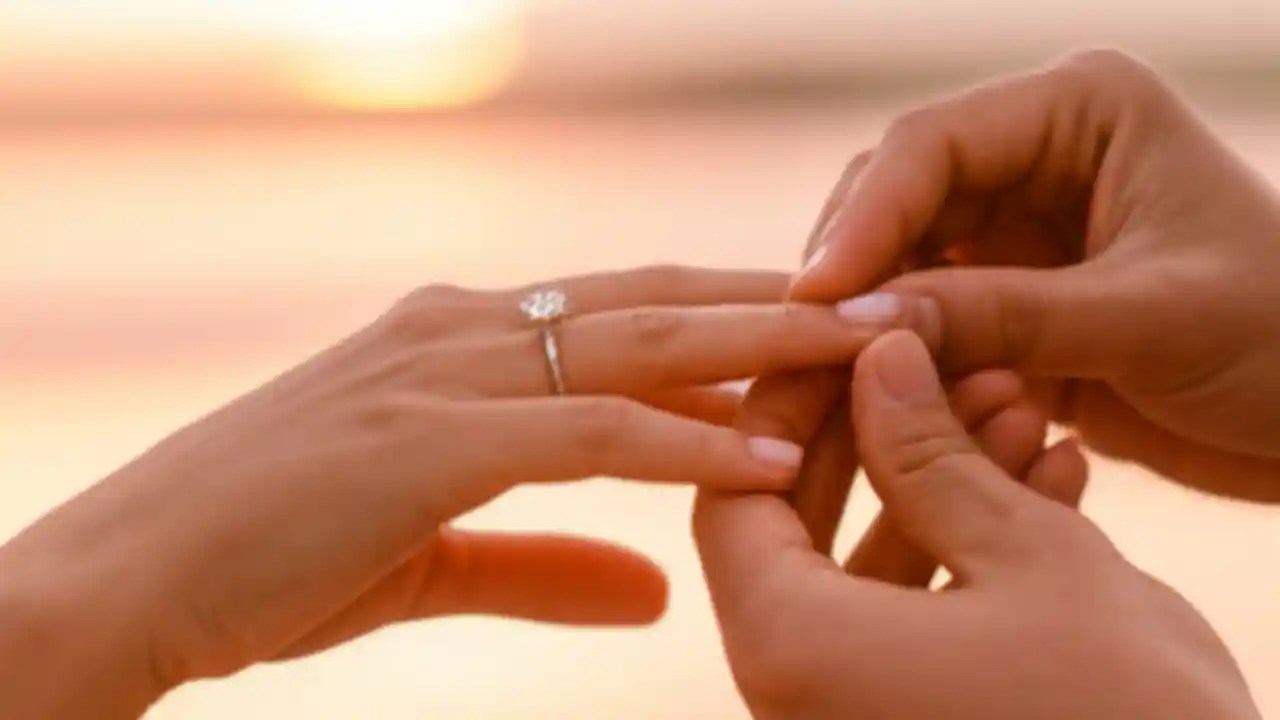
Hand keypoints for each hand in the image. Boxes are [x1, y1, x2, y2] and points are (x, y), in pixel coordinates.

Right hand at [0, 266, 906, 718]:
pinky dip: (685, 444)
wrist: (134, 577)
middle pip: (658, 301)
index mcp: (466, 338)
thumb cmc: (271, 553)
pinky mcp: (429, 439)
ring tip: (871, 355)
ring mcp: (447, 372)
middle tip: (894, 303)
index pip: (631, 309)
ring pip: (640, 346)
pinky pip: (589, 433)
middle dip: (781, 303)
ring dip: (763, 350)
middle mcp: (466, 328)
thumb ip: (551, 561)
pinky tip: (770, 460)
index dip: (735, 313)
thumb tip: (655, 590)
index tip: (829, 326)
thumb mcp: (433, 549)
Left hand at [697, 331, 1261, 719]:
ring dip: (941, 483)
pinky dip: (967, 552)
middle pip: (796, 527)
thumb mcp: (1030, 556)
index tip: (846, 342)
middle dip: (876, 434)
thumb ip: (932, 453)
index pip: (734, 495)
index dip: (784, 407)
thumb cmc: (1129, 716)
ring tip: (1023, 404)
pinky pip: (914, 620)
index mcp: (792, 649)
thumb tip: (877, 360)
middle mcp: (798, 696)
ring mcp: (854, 716)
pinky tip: (1051, 476)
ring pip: (868, 568)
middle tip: (941, 363)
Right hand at [793, 49, 1279, 501]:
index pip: (930, 144)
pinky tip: (892, 407)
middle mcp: (1036, 157)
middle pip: (896, 202)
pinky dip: (907, 365)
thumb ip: (1001, 314)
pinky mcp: (1010, 300)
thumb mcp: (1145, 319)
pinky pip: (927, 324)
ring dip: (875, 326)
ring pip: (899, 268)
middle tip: (802, 348)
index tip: (815, 298)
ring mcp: (1018, 231)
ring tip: (837, 386)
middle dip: (854, 274)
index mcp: (1080, 110)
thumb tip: (858, 321)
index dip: (864, 221)